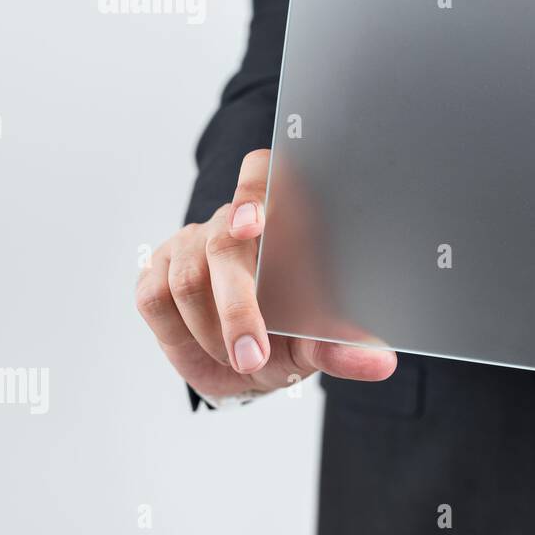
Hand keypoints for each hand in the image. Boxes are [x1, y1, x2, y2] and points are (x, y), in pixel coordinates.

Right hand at [135, 149, 396, 399]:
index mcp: (282, 220)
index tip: (251, 223)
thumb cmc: (289, 337)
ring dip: (212, 332)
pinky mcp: (156, 268)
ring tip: (241, 359)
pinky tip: (208, 347)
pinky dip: (180, 333)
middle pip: (223, 242)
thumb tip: (380, 361)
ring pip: (186, 278)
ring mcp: (191, 242)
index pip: (263, 173)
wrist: (245, 361)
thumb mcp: (316, 344)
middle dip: (237, 307)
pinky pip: (154, 297)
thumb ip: (341, 348)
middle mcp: (233, 223)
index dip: (254, 190)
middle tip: (252, 354)